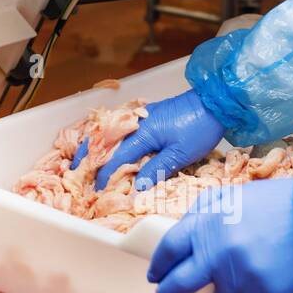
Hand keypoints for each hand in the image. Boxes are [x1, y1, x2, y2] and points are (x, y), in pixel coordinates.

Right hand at [72, 91, 224, 190]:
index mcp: (143, 133)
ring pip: (111, 133)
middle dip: (90, 158)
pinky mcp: (149, 116)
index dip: (104, 176)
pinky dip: (111, 139)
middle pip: (105, 141)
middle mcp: (137, 122)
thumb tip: (136, 186)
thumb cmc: (200, 127)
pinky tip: (110, 147)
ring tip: (87, 161)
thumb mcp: (180, 154)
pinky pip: (122, 128)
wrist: (216, 102)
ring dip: (98, 147)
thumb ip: (156, 170)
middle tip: (76, 172)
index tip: (96, 191)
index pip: (116, 159)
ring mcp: (142, 117)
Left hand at [147, 178, 292, 292]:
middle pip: (181, 283)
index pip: (170, 248)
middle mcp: (219, 250)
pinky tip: (267, 281)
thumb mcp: (235, 196)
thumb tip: (184, 237)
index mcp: (209, 221)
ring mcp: (241, 275)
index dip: (160, 265)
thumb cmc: (282, 205)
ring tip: (255, 267)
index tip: (156, 274)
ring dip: (231, 288)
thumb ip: (206, 214)